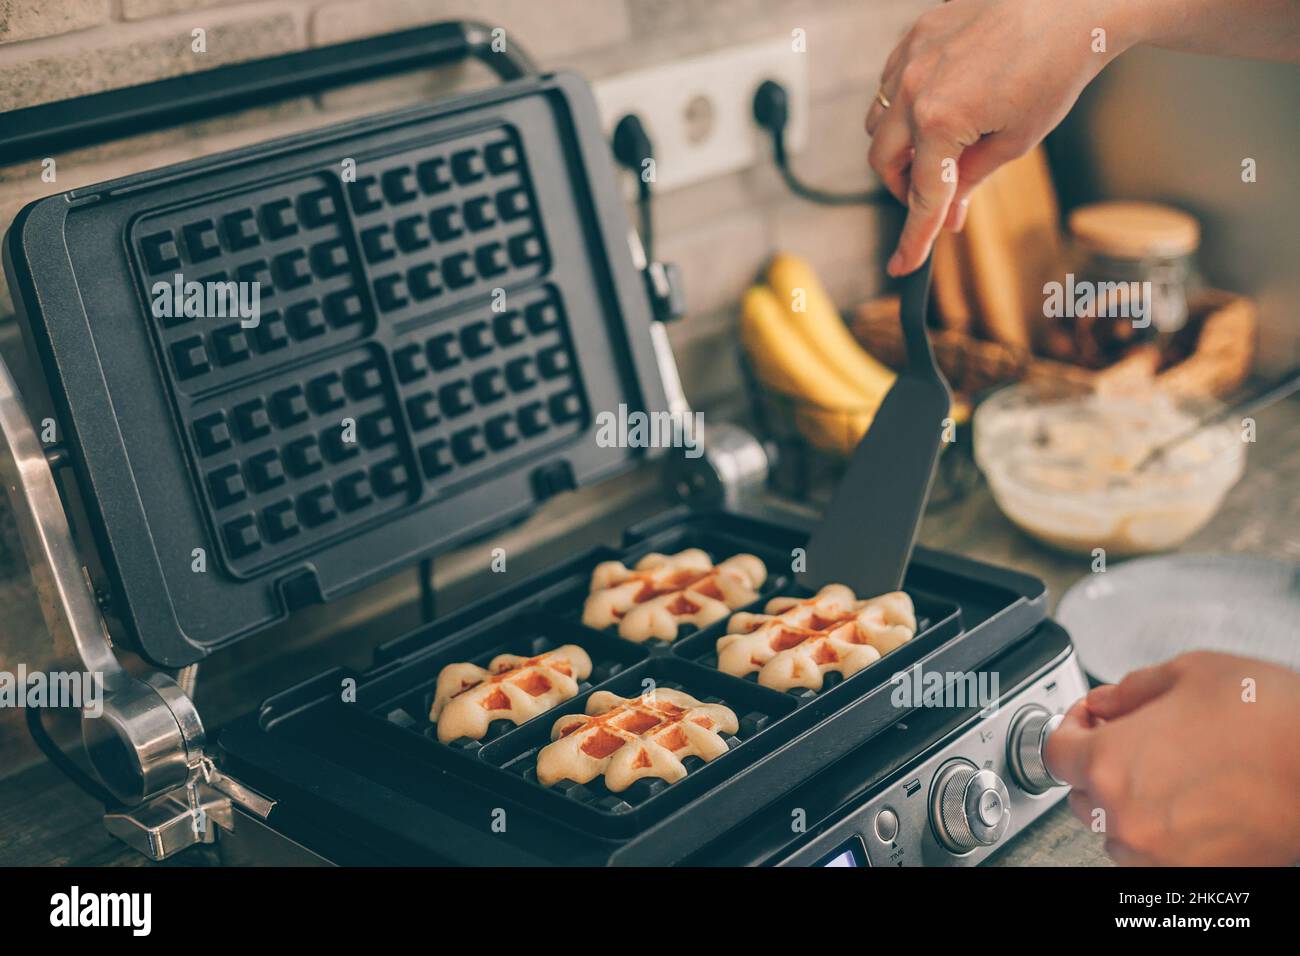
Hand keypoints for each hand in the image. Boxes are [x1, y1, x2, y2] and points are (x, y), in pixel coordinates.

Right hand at [866, 0, 1126, 274]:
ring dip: (899, 146)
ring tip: (940, 146)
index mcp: (939, 122)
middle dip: (905, 187)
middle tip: (935, 195)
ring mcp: (910, 58)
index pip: (920, 196)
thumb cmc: (1055, 69)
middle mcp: (913, 89)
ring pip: (879, 123)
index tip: (903, 267)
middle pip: (883, 161)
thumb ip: (971, 179)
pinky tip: (941, 104)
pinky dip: (905, 106)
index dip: (914, 238)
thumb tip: (949, 214)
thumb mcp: (1017, 140)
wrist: (1074, 3)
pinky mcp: (916, 34)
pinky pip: (889, 83)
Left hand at [1045, 651, 1299, 865]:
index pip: (1054, 753)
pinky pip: (1155, 855)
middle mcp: (1126, 817)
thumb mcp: (1188, 673)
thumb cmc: (1271, 719)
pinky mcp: (1195, 873)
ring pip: (1115, 831)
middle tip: (1131, 740)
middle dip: (1097, 764)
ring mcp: (1160, 853)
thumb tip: (1104, 704)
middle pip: (1081, 794)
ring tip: (1167, 771)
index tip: (1088, 720)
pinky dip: (1161, 831)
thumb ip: (1129, 690)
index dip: (1069, 729)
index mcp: (1109, 764)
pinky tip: (1191, 801)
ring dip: (1126, 802)